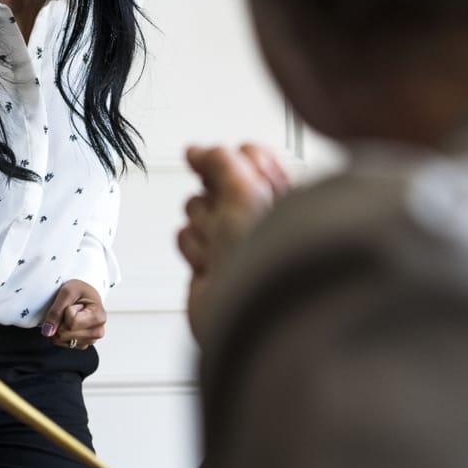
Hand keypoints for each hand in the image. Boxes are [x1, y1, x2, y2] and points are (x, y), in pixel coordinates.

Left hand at [40, 279, 105, 348]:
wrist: (86, 294)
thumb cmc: (81, 291)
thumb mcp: (67, 291)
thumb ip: (56, 310)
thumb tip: (48, 331)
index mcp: (98, 317)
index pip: (71, 322)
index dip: (65, 311)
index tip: (73, 304)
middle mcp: (97, 331)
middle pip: (64, 334)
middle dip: (60, 320)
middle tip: (69, 309)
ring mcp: (90, 340)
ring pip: (61, 340)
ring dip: (60, 327)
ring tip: (70, 316)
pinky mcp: (82, 345)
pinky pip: (62, 343)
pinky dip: (61, 333)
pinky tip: (69, 323)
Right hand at [178, 144, 290, 341]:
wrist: (244, 316)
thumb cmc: (263, 262)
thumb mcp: (246, 193)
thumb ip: (222, 162)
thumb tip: (199, 150)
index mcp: (282, 193)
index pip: (248, 155)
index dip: (230, 158)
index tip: (222, 164)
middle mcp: (257, 215)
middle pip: (214, 181)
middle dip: (214, 200)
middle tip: (227, 219)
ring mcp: (231, 239)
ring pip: (195, 208)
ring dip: (204, 228)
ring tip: (221, 249)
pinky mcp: (209, 261)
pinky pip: (185, 236)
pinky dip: (194, 250)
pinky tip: (210, 264)